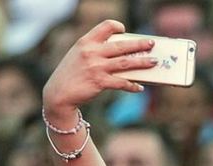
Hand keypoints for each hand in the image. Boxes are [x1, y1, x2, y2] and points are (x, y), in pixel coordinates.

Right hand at [41, 20, 155, 118]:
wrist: (59, 92)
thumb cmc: (71, 73)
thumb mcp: (79, 55)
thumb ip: (95, 50)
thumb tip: (121, 54)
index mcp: (86, 42)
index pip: (105, 26)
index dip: (116, 26)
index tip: (124, 30)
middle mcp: (92, 52)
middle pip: (121, 45)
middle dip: (139, 44)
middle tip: (152, 43)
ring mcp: (96, 67)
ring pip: (125, 63)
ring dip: (142, 62)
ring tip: (153, 62)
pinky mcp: (99, 82)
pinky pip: (121, 82)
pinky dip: (132, 85)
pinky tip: (140, 87)